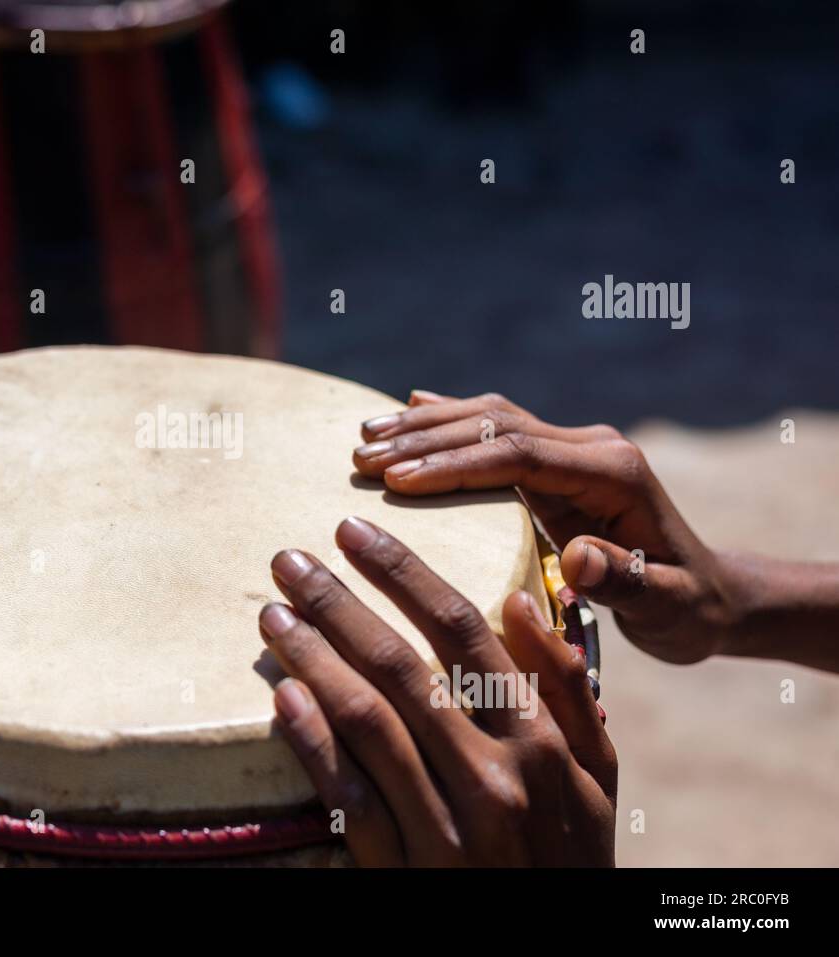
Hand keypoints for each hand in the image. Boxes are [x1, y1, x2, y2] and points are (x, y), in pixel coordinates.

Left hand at [260, 518, 616, 865]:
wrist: (554, 948)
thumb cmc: (568, 854)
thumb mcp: (596, 777)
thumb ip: (564, 688)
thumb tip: (521, 599)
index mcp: (541, 742)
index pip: (461, 631)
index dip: (401, 574)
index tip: (352, 533)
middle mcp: (493, 777)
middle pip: (400, 665)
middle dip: (337, 602)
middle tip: (287, 560)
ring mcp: (445, 828)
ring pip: (366, 720)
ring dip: (312, 658)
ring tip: (272, 616)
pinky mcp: (403, 873)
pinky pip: (348, 798)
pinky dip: (312, 742)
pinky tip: (282, 696)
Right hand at [352, 390, 734, 663]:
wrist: (707, 593)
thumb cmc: (685, 609)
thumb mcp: (667, 607)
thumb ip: (627, 583)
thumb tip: (581, 558)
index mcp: (612, 472)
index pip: (519, 455)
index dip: (455, 464)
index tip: (397, 481)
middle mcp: (591, 446)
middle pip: (495, 426)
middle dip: (424, 441)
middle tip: (362, 460)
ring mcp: (573, 447)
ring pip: (489, 417)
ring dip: (425, 425)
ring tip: (366, 437)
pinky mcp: (557, 457)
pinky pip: (495, 427)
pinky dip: (448, 418)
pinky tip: (409, 406)